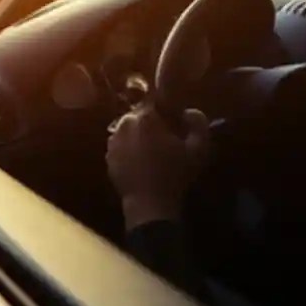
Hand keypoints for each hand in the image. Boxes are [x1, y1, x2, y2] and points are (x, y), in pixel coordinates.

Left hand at [107, 106, 209, 229]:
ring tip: (153, 153)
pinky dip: (129, 149)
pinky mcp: (108, 156)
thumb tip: (189, 111)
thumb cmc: (175, 174)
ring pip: (129, 130)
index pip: (154, 102)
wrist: (149, 203)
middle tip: (165, 140)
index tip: (174, 122)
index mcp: (145, 118)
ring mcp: (113, 141)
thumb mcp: (198, 149)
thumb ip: (198, 123)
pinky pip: (121, 146)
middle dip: (152, 124)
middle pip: (140, 116)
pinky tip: (142, 163)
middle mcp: (124, 124)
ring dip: (139, 136)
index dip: (165, 111)